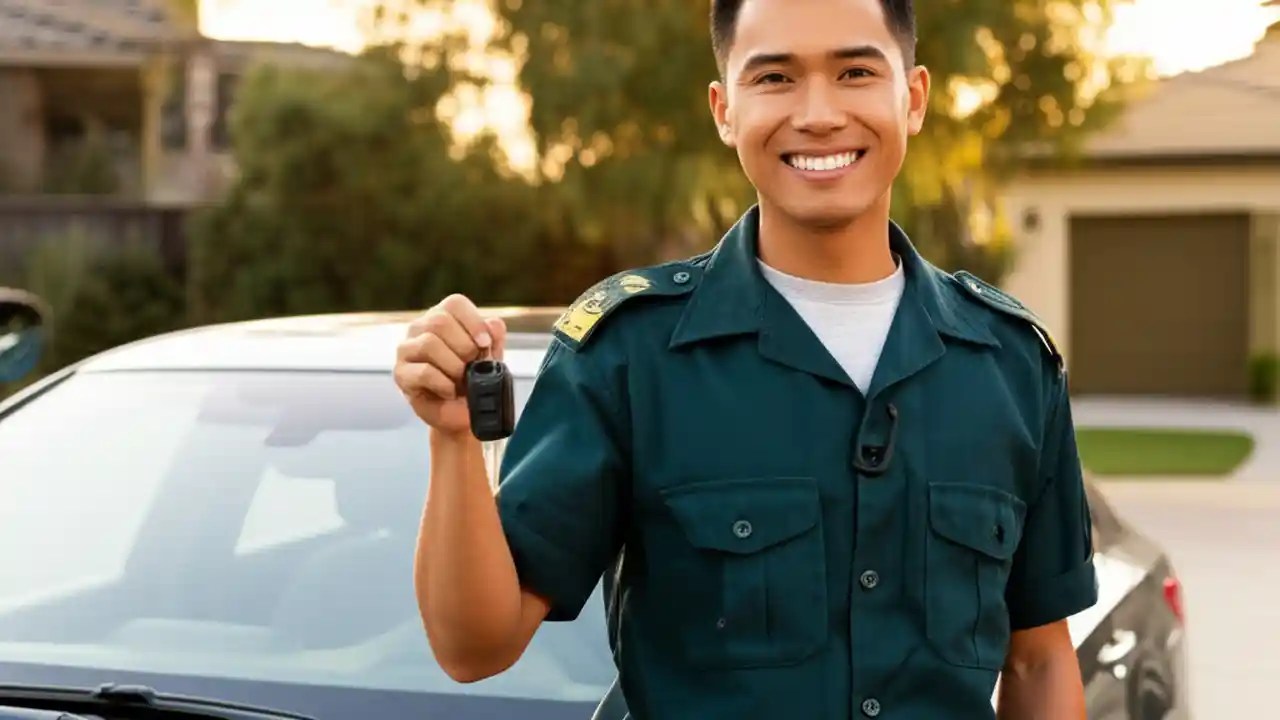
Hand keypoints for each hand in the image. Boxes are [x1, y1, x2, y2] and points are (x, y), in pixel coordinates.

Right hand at [396, 294, 506, 436]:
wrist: (461, 413)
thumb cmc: (472, 380)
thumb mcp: (491, 357)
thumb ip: (494, 338)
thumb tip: (492, 324)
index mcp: (443, 316)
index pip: (455, 303)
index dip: (473, 322)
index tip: (485, 344)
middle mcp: (420, 328)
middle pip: (439, 321)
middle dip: (464, 347)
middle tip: (473, 366)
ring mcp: (406, 350)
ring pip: (429, 343)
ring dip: (454, 366)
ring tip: (461, 380)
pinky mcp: (401, 374)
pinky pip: (424, 371)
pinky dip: (443, 384)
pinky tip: (449, 391)